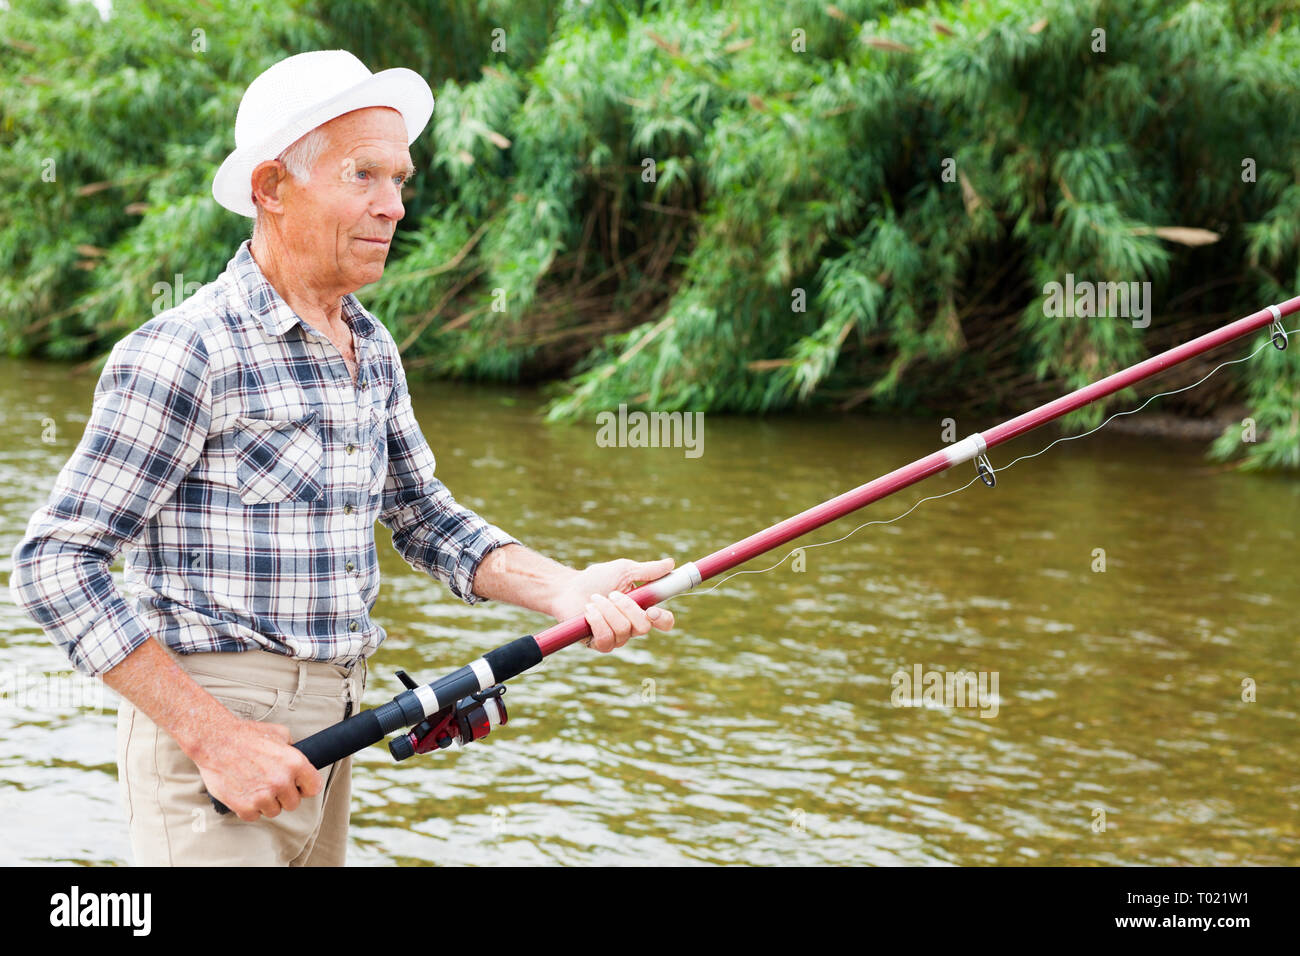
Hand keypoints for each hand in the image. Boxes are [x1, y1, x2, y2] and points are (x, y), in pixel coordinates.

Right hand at [195, 716, 321, 820]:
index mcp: (294, 763)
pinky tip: (245, 793)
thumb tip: (300, 758)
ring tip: (256, 786)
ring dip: (267, 802)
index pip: (314, 787)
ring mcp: (263, 796)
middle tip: (272, 785)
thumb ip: (293, 748)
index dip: (306, 787)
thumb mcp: (279, 733)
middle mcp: (281, 782)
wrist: (215, 741)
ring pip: (274, 811)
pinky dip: (250, 808)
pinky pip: (255, 816)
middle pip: (293, 803)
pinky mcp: (244, 807)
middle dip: (285, 796)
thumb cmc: (245, 735)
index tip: (300, 787)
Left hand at [551, 557, 676, 651]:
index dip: (663, 619)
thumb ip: (648, 570)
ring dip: (607, 610)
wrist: (567, 588)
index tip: (652, 609)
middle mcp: (632, 627)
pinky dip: (596, 620)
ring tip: (595, 598)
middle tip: (612, 594)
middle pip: (644, 627)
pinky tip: (588, 611)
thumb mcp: (624, 569)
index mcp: (642, 609)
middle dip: (627, 607)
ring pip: (623, 631)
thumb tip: (670, 563)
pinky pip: (606, 638)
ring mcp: (616, 638)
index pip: (664, 622)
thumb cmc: (596, 578)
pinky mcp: (599, 644)